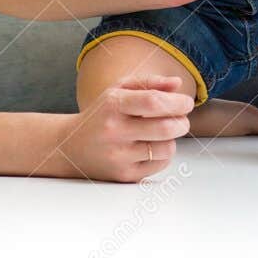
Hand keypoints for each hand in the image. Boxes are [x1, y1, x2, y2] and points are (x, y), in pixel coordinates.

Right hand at [47, 76, 191, 182]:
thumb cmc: (101, 114)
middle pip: (166, 128)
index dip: (177, 102)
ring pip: (166, 148)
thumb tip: (178, 84)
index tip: (186, 103)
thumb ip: (149, 82)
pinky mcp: (124, 175)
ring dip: (173, 139)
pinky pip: (160, 164)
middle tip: (181, 119)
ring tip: (163, 133)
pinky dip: (163, 154)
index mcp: (113, 105)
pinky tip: (151, 147)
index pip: (153, 102)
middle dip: (183, 122)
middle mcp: (114, 131)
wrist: (70, 147)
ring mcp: (118, 156)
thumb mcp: (118, 90)